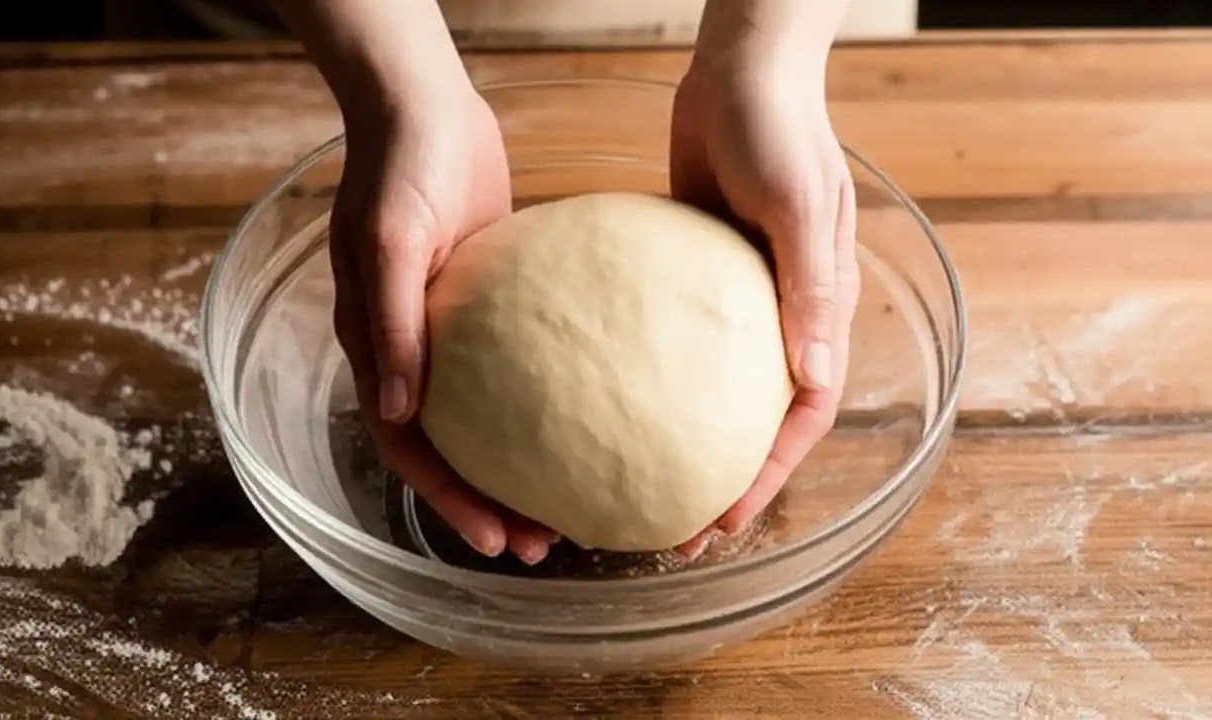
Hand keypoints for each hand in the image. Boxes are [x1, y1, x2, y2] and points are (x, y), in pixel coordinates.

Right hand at [329, 84, 558, 563]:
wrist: (423, 105)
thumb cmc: (398, 168)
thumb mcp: (390, 240)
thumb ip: (390, 321)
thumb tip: (394, 409)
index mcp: (375, 345)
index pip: (407, 445)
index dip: (447, 499)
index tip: (497, 538)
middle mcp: (409, 349)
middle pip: (447, 447)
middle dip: (487, 502)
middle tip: (543, 543)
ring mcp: (449, 329)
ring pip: (482, 418)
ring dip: (516, 465)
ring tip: (568, 503)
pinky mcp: (490, 303)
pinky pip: (512, 369)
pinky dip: (539, 405)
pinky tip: (584, 417)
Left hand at [670, 37, 858, 550]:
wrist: (737, 70)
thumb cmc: (778, 129)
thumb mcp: (797, 205)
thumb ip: (807, 287)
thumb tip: (813, 378)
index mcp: (817, 307)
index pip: (803, 414)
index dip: (768, 474)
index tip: (721, 519)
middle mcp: (778, 314)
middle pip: (755, 417)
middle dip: (722, 477)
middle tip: (671, 529)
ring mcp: (732, 298)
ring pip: (711, 390)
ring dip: (681, 439)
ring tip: (634, 482)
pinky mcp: (688, 276)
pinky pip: (672, 342)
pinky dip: (649, 379)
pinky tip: (603, 401)